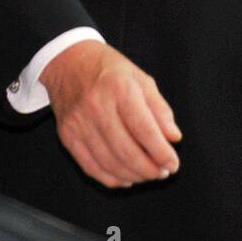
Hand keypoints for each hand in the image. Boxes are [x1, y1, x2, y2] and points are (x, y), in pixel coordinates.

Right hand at [41, 40, 182, 188]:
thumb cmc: (109, 70)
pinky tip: (126, 178)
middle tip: (163, 172)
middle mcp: (97, 106)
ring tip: (148, 175)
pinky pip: (90, 166)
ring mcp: (79, 123)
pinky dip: (111, 178)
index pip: (144, 129)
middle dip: (149, 168)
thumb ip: (160, 109)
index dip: (161, 152)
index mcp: (120, 88)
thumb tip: (173, 137)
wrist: (69, 62)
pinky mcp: (68, 136)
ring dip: (133, 175)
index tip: (173, 164)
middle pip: (126, 150)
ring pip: (109, 162)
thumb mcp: (141, 79)